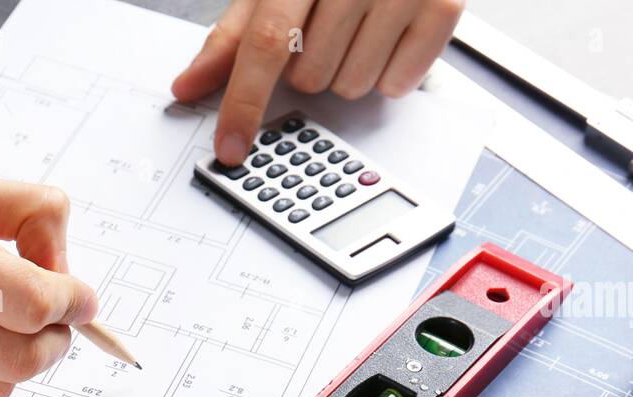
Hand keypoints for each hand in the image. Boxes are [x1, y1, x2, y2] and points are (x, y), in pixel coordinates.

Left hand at [173, 0, 463, 165]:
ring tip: (357, 28)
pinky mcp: (443, 6)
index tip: (231, 146)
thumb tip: (189, 86)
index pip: (266, 42)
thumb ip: (232, 37)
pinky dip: (388, 72)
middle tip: (323, 31)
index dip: (244, 100)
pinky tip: (386, 34)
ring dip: (347, 71)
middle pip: (310, 76)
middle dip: (308, 67)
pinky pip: (397, 84)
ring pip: (352, 87)